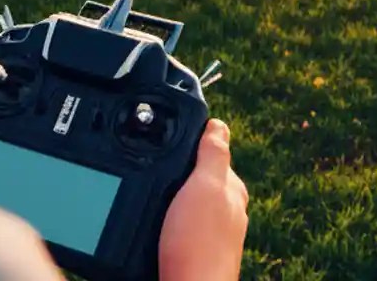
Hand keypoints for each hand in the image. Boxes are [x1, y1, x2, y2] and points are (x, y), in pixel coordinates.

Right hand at [158, 119, 249, 280]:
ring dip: (162, 200)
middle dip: (171, 174)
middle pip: (192, 179)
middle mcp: (222, 212)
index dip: (187, 146)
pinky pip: (171, 226)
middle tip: (148, 173)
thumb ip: (214, 155)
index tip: (164, 142)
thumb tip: (218, 124)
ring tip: (146, 201)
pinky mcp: (188, 251)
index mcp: (230, 191)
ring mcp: (205, 234)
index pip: (211, 154)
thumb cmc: (200, 246)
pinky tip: (150, 226)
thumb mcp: (208, 187)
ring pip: (179, 204)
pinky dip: (159, 222)